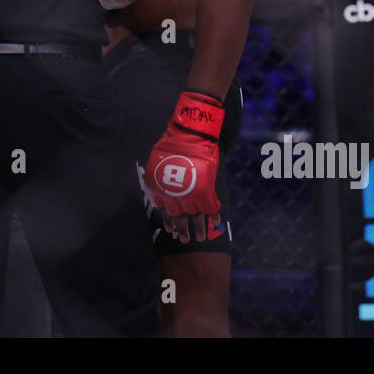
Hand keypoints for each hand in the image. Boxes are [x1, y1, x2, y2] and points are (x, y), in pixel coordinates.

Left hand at [144, 91, 224, 243]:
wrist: (190, 133)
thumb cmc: (173, 144)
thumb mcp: (158, 164)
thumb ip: (159, 182)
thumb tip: (159, 197)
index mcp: (160, 188)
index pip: (165, 210)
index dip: (169, 221)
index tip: (171, 231)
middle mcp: (174, 193)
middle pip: (180, 216)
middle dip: (184, 229)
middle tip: (187, 239)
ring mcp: (191, 192)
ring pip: (196, 216)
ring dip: (199, 228)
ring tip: (201, 238)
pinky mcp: (205, 189)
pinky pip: (211, 207)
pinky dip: (214, 216)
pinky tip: (216, 224)